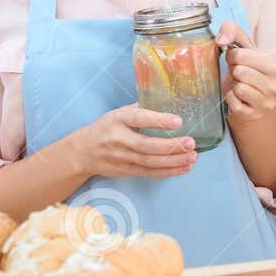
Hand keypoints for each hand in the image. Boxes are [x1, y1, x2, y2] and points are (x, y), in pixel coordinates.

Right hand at [63, 104, 195, 179]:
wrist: (83, 152)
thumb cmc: (107, 127)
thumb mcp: (119, 113)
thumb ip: (141, 109)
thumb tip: (170, 103)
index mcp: (118, 119)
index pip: (139, 118)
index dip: (159, 120)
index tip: (179, 121)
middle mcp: (119, 139)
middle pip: (146, 145)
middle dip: (171, 146)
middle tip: (191, 143)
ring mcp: (122, 158)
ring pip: (150, 162)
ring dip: (174, 161)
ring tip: (192, 156)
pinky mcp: (126, 171)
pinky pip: (149, 173)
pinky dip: (168, 171)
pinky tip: (184, 167)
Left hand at [216, 21, 275, 125]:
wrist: (251, 94)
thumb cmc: (246, 66)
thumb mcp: (241, 45)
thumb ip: (230, 30)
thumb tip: (221, 40)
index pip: (243, 56)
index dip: (233, 55)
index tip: (236, 58)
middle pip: (241, 72)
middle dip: (234, 71)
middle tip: (238, 72)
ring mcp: (266, 102)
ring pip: (239, 88)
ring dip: (233, 85)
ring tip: (239, 83)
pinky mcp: (254, 115)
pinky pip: (234, 104)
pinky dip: (231, 98)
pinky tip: (237, 96)